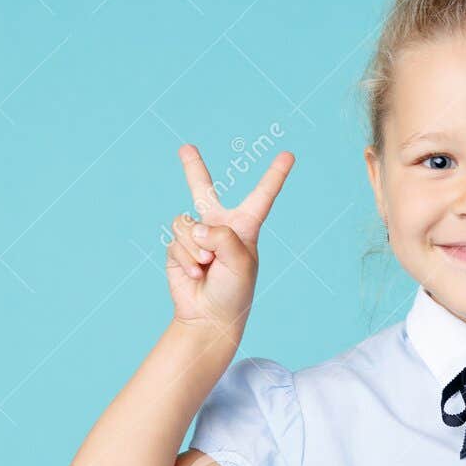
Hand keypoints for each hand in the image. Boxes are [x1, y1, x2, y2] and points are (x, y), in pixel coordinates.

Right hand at [165, 143, 294, 334]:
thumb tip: (196, 228)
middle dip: (193, 168)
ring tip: (207, 266)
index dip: (275, 176)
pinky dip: (185, 259)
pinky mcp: (178, 248)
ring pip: (186, 224)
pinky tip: (196, 275)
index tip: (289, 155)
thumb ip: (221, 236)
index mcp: (245, 227)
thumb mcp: (240, 262)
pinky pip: (176, 242)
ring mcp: (197, 237)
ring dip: (196, 248)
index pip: (262, 196)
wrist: (209, 318)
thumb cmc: (234, 292)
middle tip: (186, 148)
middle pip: (203, 190)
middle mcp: (219, 227)